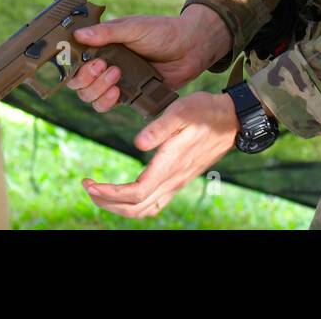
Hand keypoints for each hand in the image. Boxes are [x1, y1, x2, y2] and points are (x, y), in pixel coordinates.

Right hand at [66, 6, 229, 111]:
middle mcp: (106, 63)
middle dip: (86, 77)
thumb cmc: (163, 31)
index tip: (84, 59)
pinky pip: (109, 104)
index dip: (72, 64)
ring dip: (97, 90)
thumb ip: (107, 33)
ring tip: (116, 75)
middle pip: (79, 81)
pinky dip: (108, 101)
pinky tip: (118, 92)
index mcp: (103, 44)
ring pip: (91, 96)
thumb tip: (78, 35)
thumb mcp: (134, 27)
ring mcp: (116, 80)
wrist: (191, 47)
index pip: (75, 59)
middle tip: (102, 66)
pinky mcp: (129, 94)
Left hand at [82, 92, 238, 217]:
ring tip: (101, 192)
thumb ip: (160, 127)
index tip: (90, 183)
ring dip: (119, 206)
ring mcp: (178, 182)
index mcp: (171, 163)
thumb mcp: (182, 111)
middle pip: (136, 207)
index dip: (109, 193)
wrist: (231, 118)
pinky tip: (125, 193)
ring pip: (145, 210)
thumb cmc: (205, 110)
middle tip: (88, 186)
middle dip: (107, 202)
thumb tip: (137, 143)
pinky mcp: (180, 179)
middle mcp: (174, 179)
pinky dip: (135, 205)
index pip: (136, 192)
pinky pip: (155, 203)